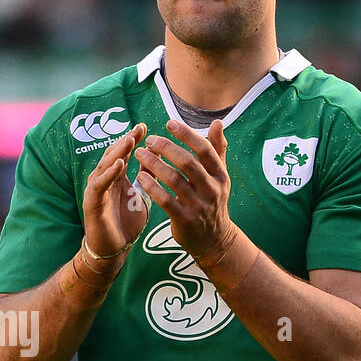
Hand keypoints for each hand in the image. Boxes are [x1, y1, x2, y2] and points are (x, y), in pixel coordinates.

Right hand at [82, 122, 150, 257]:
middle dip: (125, 141)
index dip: (132, 139)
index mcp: (116, 177)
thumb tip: (160, 157)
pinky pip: (99, 186)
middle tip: (138, 129)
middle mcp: (104, 180)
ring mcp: (96, 190)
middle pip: (113, 155)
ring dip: (117, 153)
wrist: (113, 248)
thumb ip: (148, 177)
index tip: (145, 126)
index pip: (124, 153)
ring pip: (105, 167)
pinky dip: (108, 174)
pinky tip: (119, 164)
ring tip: (129, 141)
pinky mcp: (92, 204)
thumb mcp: (141, 195)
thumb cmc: (126, 220)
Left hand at [133, 118, 234, 258]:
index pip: (205, 149)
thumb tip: (218, 122)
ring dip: (154, 164)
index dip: (187, 135)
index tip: (169, 124)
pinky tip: (141, 176)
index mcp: (220, 175)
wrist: (214, 238)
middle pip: (188, 163)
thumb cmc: (212, 200)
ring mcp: (199, 205)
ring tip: (140, 154)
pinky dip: (152, 186)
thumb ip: (217, 149)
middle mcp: (212, 189)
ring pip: (174, 180)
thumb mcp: (219, 176)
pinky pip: (165, 200)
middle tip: (150, 140)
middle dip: (166, 148)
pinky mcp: (184, 219)